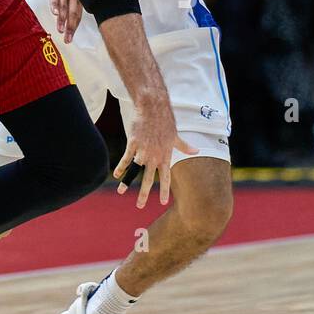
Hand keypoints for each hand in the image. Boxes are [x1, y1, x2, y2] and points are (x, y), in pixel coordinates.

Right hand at [44, 0, 81, 42]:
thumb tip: (76, 9)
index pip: (78, 12)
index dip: (75, 25)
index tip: (72, 37)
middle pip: (72, 12)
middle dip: (70, 28)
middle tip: (68, 40)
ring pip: (63, 6)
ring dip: (62, 19)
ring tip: (61, 31)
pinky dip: (55, 4)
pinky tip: (55, 13)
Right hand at [114, 93, 197, 207]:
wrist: (153, 108)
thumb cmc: (166, 121)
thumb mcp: (176, 136)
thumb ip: (184, 146)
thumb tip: (196, 151)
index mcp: (165, 156)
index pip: (165, 177)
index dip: (163, 190)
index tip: (162, 202)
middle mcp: (154, 156)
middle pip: (148, 178)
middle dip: (143, 193)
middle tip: (140, 205)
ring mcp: (142, 150)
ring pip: (134, 170)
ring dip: (126, 182)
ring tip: (120, 191)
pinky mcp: (133, 143)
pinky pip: (125, 158)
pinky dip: (120, 166)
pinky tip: (116, 174)